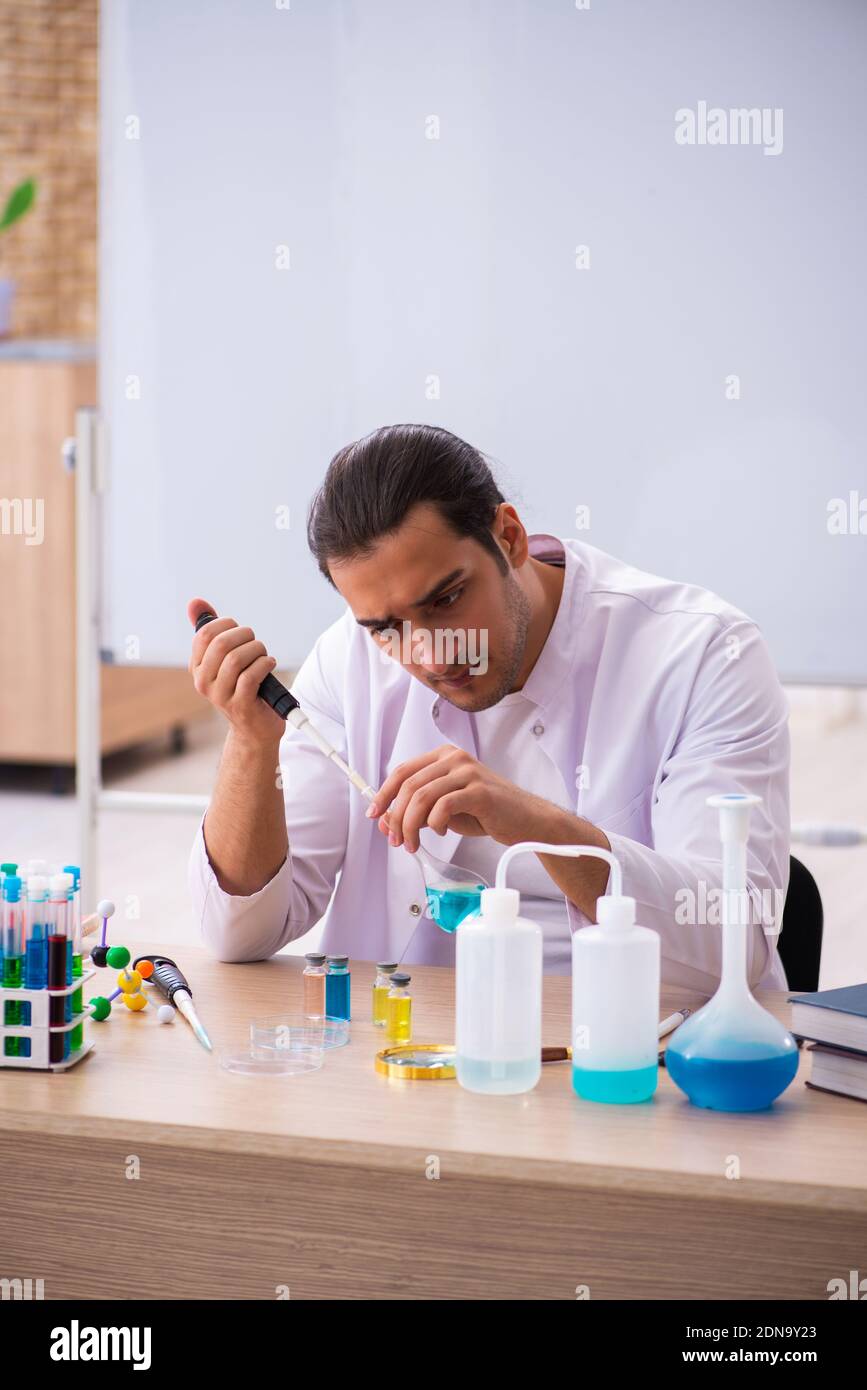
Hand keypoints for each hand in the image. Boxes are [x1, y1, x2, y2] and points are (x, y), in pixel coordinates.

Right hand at [187, 597, 284, 746]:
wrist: (255, 728)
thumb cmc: (242, 687)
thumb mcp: (225, 659)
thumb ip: (211, 630)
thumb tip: (195, 602)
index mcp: (197, 667)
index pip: (204, 634)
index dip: (226, 625)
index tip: (239, 630)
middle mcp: (204, 682)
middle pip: (221, 644)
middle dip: (244, 635)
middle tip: (255, 641)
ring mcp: (221, 696)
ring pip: (237, 659)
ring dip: (257, 650)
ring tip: (264, 655)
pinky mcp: (240, 705)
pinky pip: (251, 676)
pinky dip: (265, 664)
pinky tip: (269, 665)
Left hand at [367, 743, 553, 851]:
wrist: (523, 820)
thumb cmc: (485, 812)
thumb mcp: (445, 809)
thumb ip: (418, 809)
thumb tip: (385, 820)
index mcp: (443, 756)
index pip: (402, 771)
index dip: (384, 794)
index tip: (374, 815)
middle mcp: (454, 758)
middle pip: (409, 785)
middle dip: (396, 816)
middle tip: (395, 839)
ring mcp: (467, 773)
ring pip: (422, 796)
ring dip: (411, 825)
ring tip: (412, 844)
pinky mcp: (479, 791)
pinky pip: (443, 806)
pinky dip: (435, 824)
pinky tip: (442, 832)